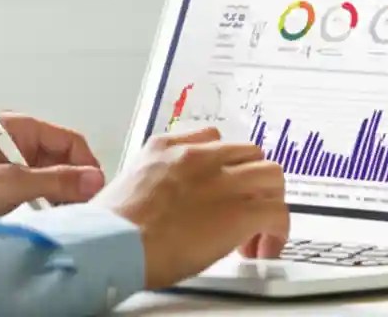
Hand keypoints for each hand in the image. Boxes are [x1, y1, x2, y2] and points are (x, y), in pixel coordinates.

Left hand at [0, 113, 106, 214]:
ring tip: (63, 214)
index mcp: (16, 126)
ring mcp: (6, 157)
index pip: (69, 139)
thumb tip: (93, 179)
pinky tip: (44, 216)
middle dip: (73, 181)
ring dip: (58, 193)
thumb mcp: (10, 185)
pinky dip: (43, 199)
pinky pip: (34, 185)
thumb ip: (55, 181)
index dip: (86, 165)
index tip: (94, 191)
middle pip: (61, 156)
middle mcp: (13, 137)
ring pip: (49, 173)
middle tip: (81, 208)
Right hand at [92, 127, 289, 289]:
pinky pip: (277, 212)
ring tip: (257, 230)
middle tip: (242, 208)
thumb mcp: (125, 187)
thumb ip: (152, 183)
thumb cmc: (109, 228)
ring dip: (269, 201)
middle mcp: (198, 157)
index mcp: (166, 148)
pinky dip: (277, 231)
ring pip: (272, 175)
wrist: (112, 243)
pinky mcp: (240, 211)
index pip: (212, 139)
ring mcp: (222, 180)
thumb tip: (163, 204)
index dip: (223, 166)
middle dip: (251, 181)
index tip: (221, 185)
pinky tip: (263, 247)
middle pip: (249, 153)